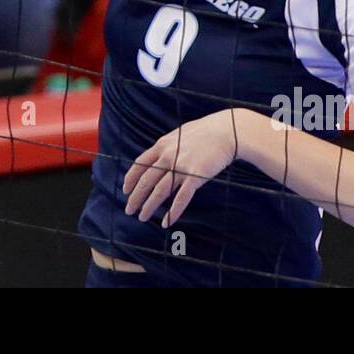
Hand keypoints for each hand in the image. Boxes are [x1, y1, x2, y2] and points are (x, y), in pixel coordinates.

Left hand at [123, 110, 242, 226]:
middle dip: (135, 197)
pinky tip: (166, 222)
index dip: (131, 179)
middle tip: (129, 210)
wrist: (228, 131)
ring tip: (142, 217)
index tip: (125, 190)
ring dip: (149, 206)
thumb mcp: (180, 134)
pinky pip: (181, 198)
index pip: (139, 164)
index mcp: (163, 145)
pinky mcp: (196, 176)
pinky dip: (173, 212)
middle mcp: (168, 156)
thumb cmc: (207, 132)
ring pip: (160, 191)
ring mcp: (181, 166)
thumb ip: (168, 146)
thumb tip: (158, 156)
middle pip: (146, 180)